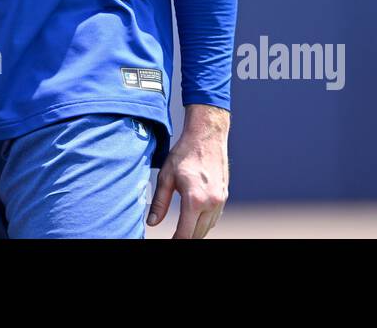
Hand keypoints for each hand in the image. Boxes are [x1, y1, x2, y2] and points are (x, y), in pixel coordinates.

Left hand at [147, 104, 228, 238]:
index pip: (185, 233)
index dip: (175, 241)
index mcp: (194, 200)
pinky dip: (204, 223)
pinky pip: (214, 218)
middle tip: (173, 237)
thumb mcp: (166, 176)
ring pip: (208, 228)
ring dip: (195, 231)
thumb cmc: (184, 153)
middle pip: (198, 234)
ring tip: (182, 229)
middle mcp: (211, 203)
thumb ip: (159, 202)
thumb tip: (152, 222)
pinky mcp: (224, 196)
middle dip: (185, 238)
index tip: (168, 241)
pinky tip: (194, 218)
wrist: (207, 136)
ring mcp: (220, 200)